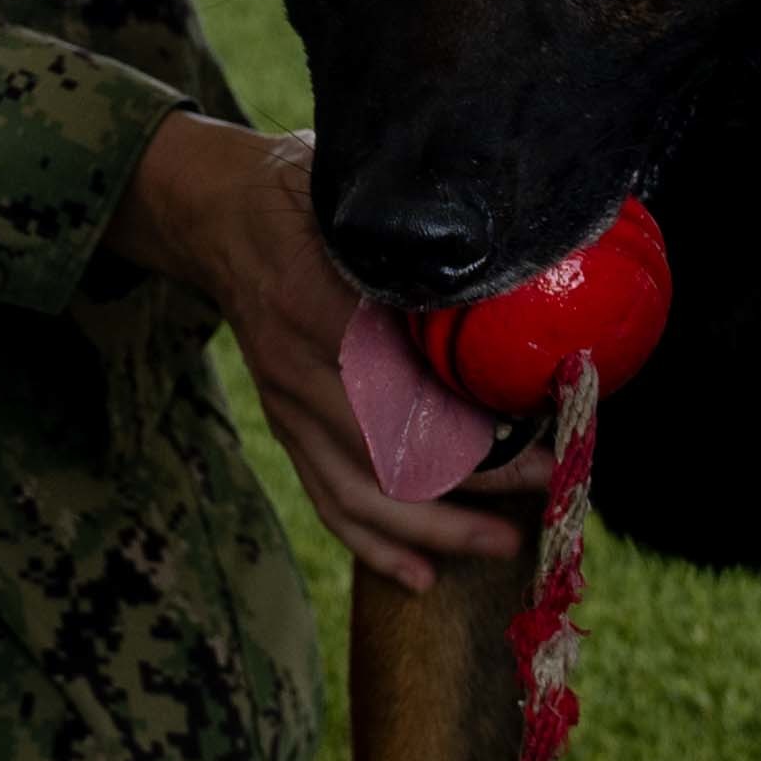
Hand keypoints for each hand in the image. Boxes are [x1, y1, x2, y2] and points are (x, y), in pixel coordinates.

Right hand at [114, 114, 525, 591]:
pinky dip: (373, 543)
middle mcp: (296, 367)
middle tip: (544, 483)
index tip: (535, 418)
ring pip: (358, 492)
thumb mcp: (348, 187)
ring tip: (501, 543)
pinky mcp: (286, 428)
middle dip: (472, 479)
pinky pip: (328, 499)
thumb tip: (504, 253)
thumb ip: (412, 230)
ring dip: (432, 528)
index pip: (396, 380)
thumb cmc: (297, 194)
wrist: (216, 215)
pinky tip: (419, 574)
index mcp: (313, 301)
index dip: (466, 412)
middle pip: (386, 450)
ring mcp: (287, 407)